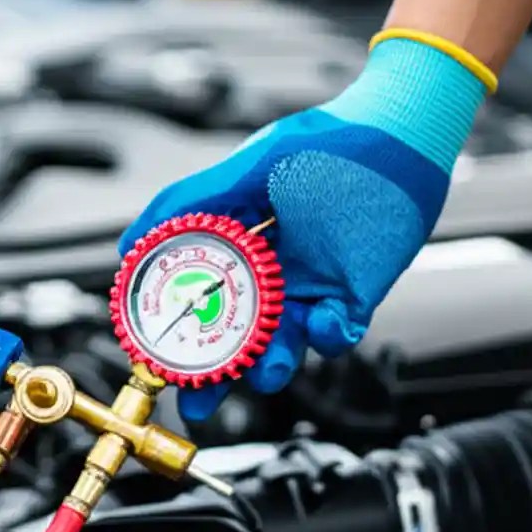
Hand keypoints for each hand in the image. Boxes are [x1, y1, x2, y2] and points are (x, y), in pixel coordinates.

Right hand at [120, 33, 491, 419]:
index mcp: (240, 246)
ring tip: (265, 371)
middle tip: (199, 400)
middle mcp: (272, 273)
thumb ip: (190, 202)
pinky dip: (327, 337)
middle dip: (217, 375)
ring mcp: (312, 286)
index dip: (178, 334)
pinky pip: (337, 333)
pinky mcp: (354, 294)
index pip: (199, 299)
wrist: (398, 132)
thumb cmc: (327, 141)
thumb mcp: (248, 168)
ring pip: (283, 344)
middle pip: (236, 337)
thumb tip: (132, 242)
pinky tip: (321, 321)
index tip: (156, 361)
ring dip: (271, 365)